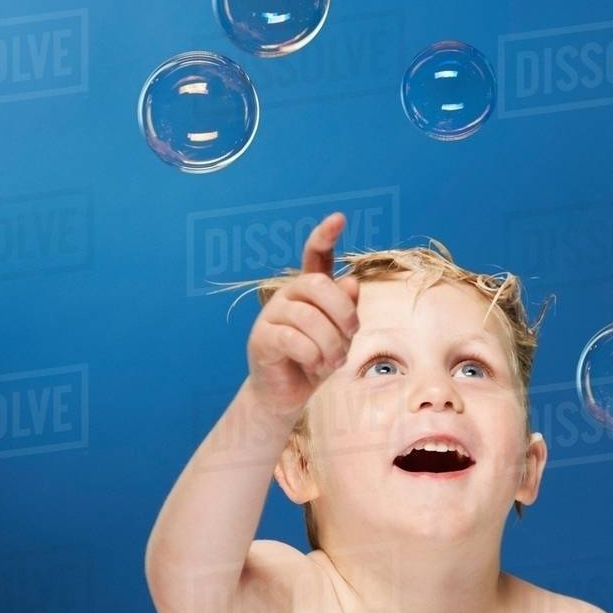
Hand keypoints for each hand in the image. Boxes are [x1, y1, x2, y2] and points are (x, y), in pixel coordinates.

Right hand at [246, 212, 359, 416]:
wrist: (287, 395)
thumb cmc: (316, 361)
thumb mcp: (340, 336)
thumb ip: (346, 310)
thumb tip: (350, 281)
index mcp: (310, 291)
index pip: (315, 257)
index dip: (325, 236)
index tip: (339, 218)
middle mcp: (289, 295)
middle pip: (318, 285)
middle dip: (343, 313)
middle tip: (350, 337)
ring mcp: (272, 314)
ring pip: (309, 318)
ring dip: (331, 344)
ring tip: (334, 361)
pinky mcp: (262, 337)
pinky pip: (293, 339)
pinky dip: (312, 355)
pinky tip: (315, 366)